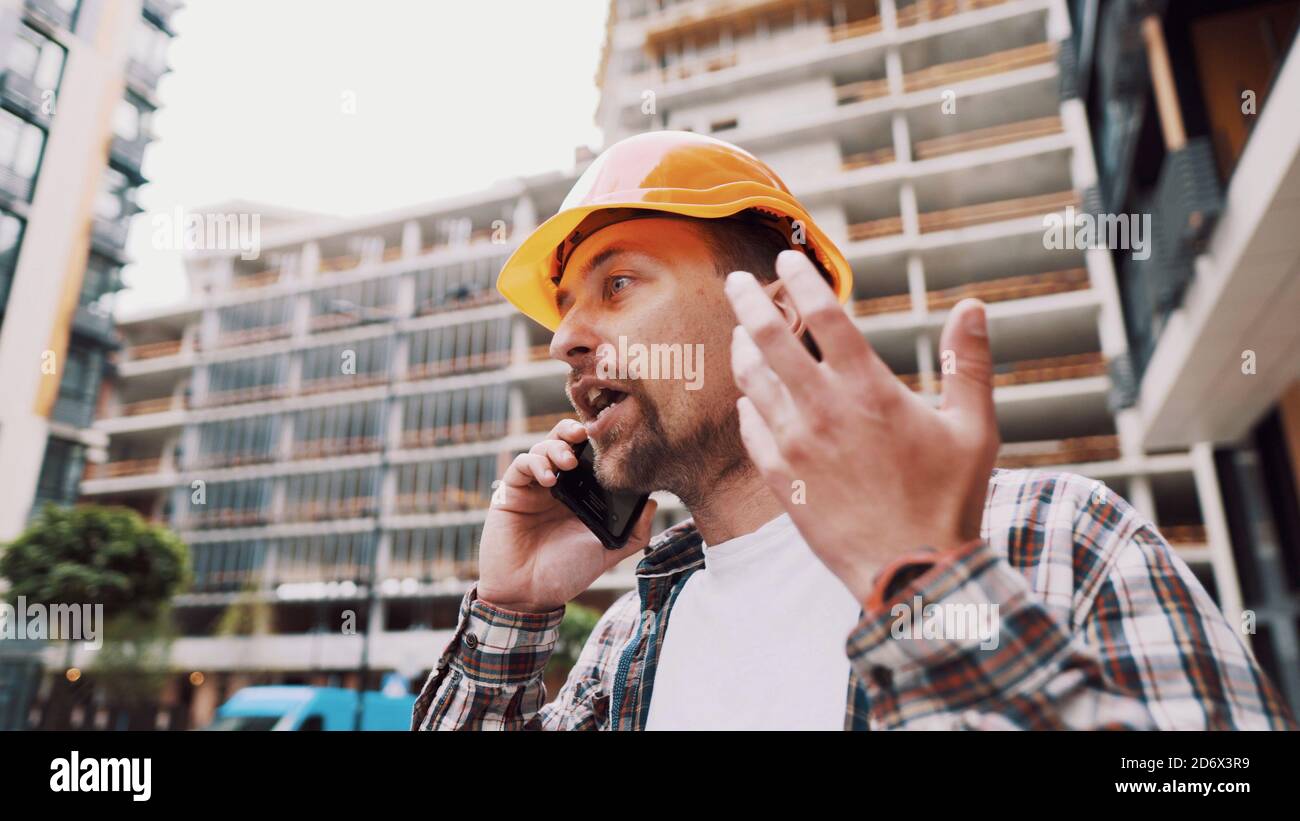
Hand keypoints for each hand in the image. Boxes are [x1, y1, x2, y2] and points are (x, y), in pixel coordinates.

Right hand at [476, 418, 657, 612]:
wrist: (527, 594)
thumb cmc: (566, 573)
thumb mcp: (607, 552)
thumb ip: (633, 533)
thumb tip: (652, 504)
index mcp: (582, 495)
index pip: (590, 456)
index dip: (597, 442)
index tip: (610, 436)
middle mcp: (559, 486)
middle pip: (564, 442)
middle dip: (573, 431)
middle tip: (584, 434)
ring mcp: (534, 487)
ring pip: (542, 447)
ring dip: (556, 447)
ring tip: (568, 461)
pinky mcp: (511, 491)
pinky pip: (521, 465)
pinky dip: (534, 463)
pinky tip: (548, 477)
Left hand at [723, 251, 998, 603]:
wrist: (912, 571)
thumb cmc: (949, 500)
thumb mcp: (974, 429)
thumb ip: (969, 363)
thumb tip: (973, 307)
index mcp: (869, 389)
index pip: (825, 314)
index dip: (802, 280)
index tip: (789, 259)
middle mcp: (823, 410)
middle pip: (770, 338)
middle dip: (749, 301)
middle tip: (738, 280)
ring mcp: (795, 445)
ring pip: (753, 382)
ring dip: (743, 350)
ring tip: (741, 333)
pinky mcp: (781, 478)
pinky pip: (751, 430)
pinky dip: (748, 405)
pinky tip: (751, 397)